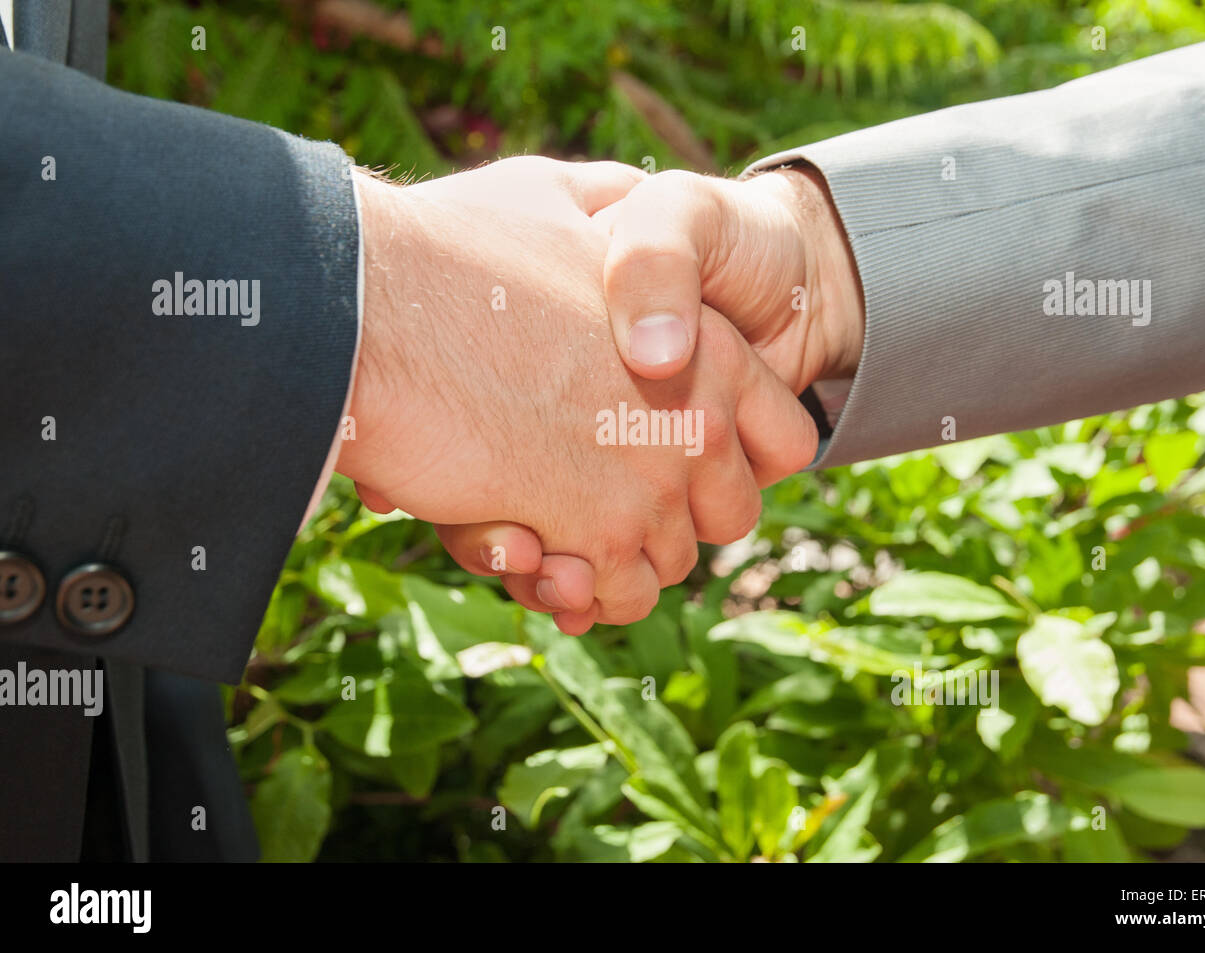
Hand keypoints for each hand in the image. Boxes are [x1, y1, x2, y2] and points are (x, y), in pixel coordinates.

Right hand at [336, 158, 816, 632]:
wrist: (373, 307)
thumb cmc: (451, 248)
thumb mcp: (553, 194)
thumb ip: (612, 207)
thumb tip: (622, 208)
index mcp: (711, 348)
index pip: (783, 439)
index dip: (741, 455)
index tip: (681, 454)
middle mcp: (697, 422)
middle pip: (726, 515)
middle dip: (674, 517)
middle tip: (604, 498)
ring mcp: (649, 485)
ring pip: (665, 566)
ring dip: (613, 559)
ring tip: (553, 531)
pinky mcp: (590, 535)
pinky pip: (610, 597)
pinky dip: (577, 592)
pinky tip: (528, 550)